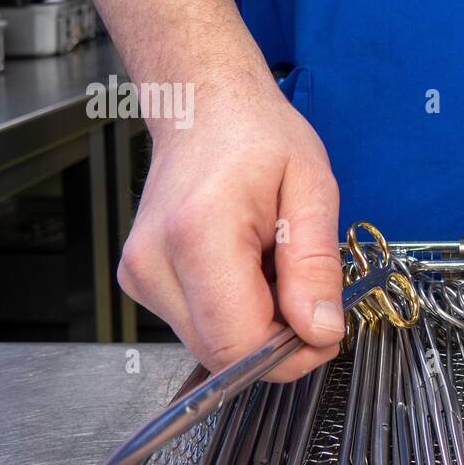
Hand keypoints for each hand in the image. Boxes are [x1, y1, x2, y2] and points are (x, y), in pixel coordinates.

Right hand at [117, 81, 343, 380]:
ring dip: (256, 325)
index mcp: (198, 235)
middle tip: (303, 290)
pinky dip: (234, 313)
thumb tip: (320, 332)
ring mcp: (141, 276)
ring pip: (213, 346)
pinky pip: (200, 327)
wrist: (201, 110)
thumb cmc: (256, 137)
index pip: (239, 343)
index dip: (290, 353)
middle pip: (224, 354)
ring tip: (271, 268)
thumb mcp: (312, 190)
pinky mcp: (141, 284)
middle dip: (277, 340)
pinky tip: (247, 271)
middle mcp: (155, 262)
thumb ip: (316, 267)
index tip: (322, 327)